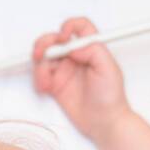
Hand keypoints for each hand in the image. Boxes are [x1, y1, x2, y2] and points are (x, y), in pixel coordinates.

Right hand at [32, 17, 130, 142]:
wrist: (104, 123)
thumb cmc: (111, 97)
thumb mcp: (109, 69)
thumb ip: (93, 51)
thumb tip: (74, 45)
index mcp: (91, 49)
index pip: (79, 27)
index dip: (68, 26)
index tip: (63, 37)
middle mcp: (76, 57)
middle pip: (55, 39)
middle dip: (44, 44)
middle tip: (41, 54)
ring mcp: (64, 70)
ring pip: (44, 57)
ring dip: (40, 67)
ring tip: (46, 81)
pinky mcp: (55, 83)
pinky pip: (40, 75)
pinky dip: (38, 79)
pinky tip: (45, 88)